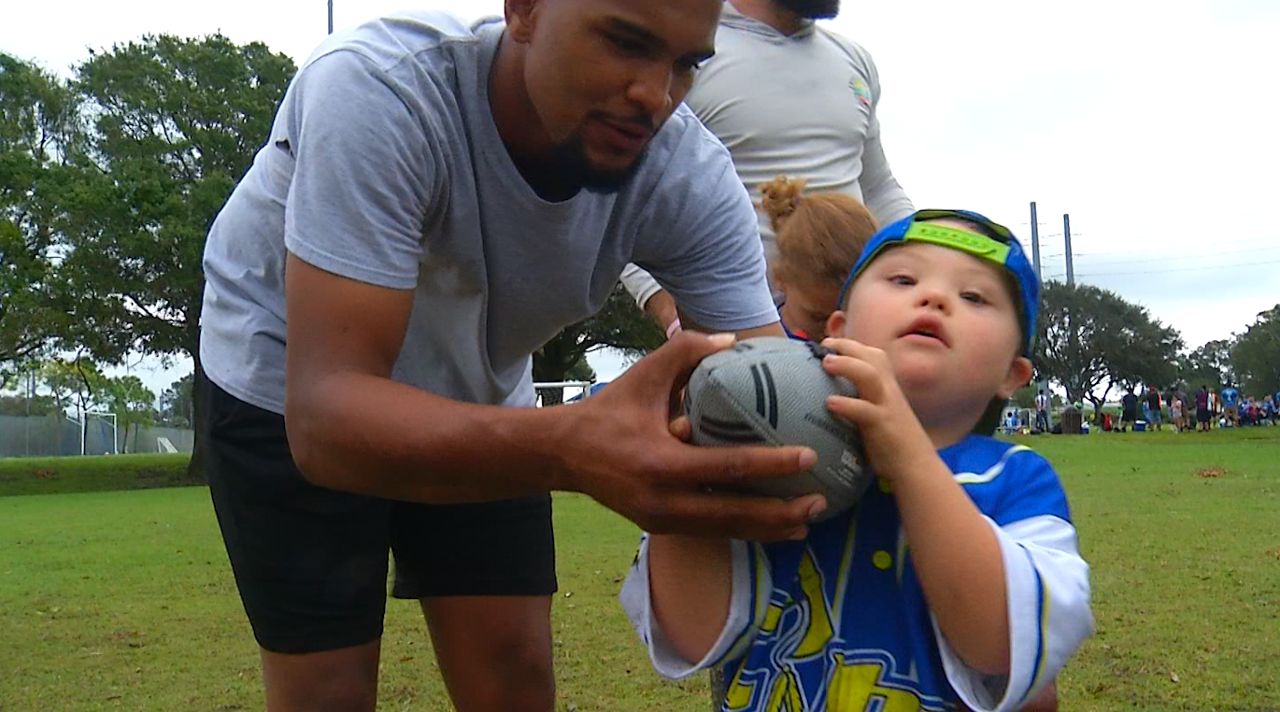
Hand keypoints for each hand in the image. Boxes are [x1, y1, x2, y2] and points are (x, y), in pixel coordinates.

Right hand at [561, 331, 825, 540]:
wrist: (564, 455)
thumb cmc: (610, 410)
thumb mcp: (645, 374)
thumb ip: (686, 351)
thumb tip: (732, 338)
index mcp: (661, 464)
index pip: (727, 468)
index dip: (770, 464)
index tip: (807, 457)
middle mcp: (663, 502)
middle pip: (734, 514)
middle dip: (780, 513)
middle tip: (820, 501)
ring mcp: (661, 521)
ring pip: (725, 531)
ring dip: (768, 528)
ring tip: (806, 522)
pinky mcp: (661, 528)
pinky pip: (711, 532)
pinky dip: (743, 529)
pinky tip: (773, 527)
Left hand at [818, 338, 935, 481]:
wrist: (916, 467)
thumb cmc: (893, 442)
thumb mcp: (879, 412)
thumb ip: (863, 399)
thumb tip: (832, 393)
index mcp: (888, 387)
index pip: (874, 356)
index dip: (851, 345)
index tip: (828, 343)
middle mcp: (889, 392)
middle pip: (873, 358)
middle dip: (847, 346)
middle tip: (823, 345)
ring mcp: (887, 407)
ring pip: (870, 376)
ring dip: (847, 366)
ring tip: (826, 363)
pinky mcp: (883, 426)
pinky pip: (865, 411)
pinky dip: (847, 404)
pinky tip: (829, 404)